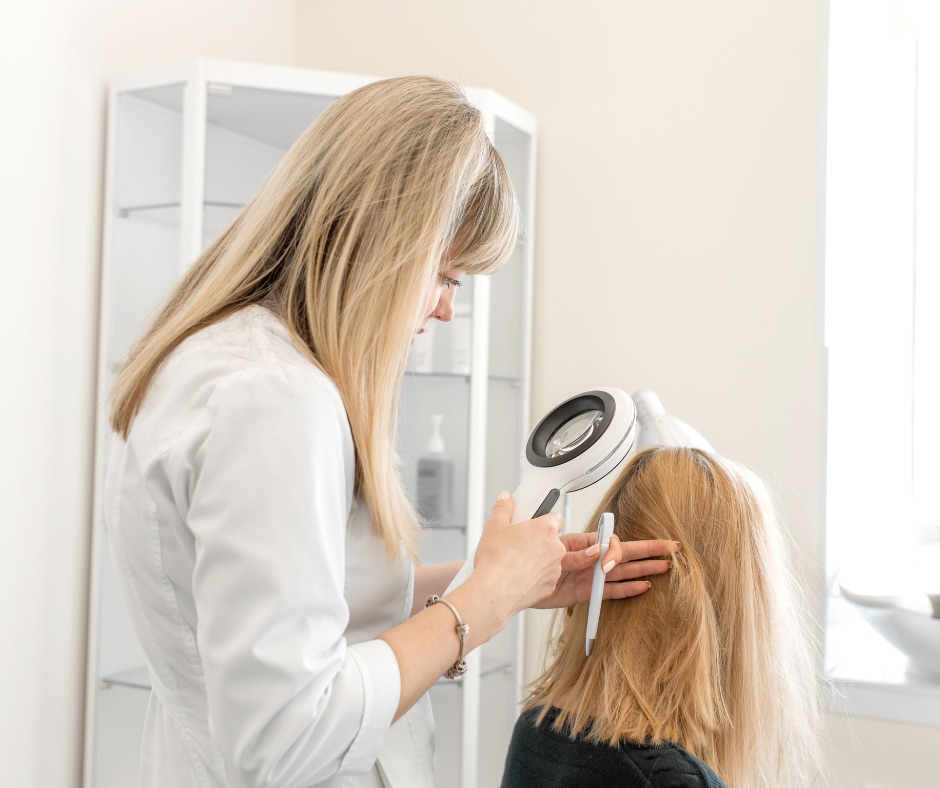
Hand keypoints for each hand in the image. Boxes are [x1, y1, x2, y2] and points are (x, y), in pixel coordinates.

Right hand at [471, 492, 565, 618]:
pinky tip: (518, 576)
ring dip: (538, 559)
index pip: (556, 517)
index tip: (534, 523)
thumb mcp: (494, 525)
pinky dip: (535, 576)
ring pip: (550, 560)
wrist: (494, 590)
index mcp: (546, 529)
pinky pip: (545, 577)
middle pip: (552, 540)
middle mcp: (556, 549)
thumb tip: (506, 499)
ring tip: (515, 561)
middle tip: (519, 543)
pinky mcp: (549, 587)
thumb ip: (503, 508)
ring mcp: (554, 569)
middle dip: (538, 541)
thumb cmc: (496, 559)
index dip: (544, 520)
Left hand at [532, 531, 676, 609]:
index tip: (607, 562)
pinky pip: (610, 591)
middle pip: (622, 552)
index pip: (608, 541)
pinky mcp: (583, 593)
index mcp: (578, 543)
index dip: (615, 550)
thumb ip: (567, 545)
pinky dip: (627, 589)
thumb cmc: (519, 558)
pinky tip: (644, 586)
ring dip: (643, 568)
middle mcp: (587, 559)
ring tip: (665, 566)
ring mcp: (587, 576)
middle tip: (670, 547)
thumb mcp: (541, 542)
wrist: (506, 583)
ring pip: (621, 571)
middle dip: (647, 549)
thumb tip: (589, 545)